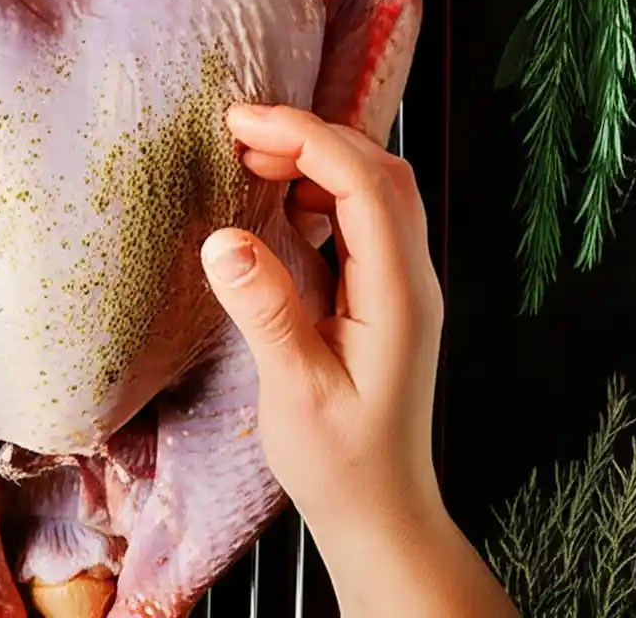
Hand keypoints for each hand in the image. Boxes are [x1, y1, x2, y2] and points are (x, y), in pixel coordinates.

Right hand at [200, 104, 517, 616]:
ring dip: (318, 161)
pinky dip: (322, 195)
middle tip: (239, 134)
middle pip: (379, 172)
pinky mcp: (385, 299)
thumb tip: (224, 238)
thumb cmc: (340, 463)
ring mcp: (403, 287)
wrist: (381, 512)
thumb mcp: (294, 390)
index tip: (241, 123)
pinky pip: (363, 223)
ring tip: (253, 162)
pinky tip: (280, 211)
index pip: (364, 184)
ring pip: (375, 192)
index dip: (305, 137)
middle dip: (311, 137)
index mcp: (397, 295)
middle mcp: (411, 280)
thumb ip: (266, 310)